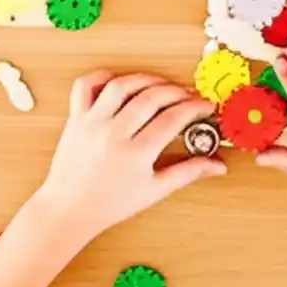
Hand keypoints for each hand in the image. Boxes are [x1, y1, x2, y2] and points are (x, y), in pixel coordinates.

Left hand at [32, 71, 225, 239]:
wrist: (68, 209)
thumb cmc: (110, 204)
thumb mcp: (154, 191)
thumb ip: (188, 172)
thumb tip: (218, 166)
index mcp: (134, 154)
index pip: (172, 119)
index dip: (195, 108)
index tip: (205, 106)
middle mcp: (112, 134)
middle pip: (151, 98)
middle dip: (176, 91)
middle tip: (188, 95)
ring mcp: (92, 123)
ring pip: (121, 86)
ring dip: (146, 79)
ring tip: (161, 85)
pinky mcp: (76, 118)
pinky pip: (85, 86)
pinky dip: (102, 76)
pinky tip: (121, 81)